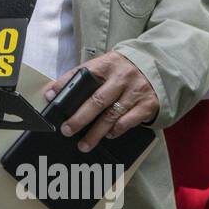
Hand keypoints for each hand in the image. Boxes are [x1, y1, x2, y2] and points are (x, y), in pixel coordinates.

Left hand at [44, 51, 158, 153]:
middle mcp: (122, 77)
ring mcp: (136, 91)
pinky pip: (129, 121)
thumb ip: (83, 76)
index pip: (83, 74)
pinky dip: (117, 130)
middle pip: (97, 100)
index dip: (66, 85)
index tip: (51, 97)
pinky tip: (108, 134)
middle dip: (80, 118)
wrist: (157, 66)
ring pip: (112, 116)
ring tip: (84, 144)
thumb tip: (54, 91)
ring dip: (96, 133)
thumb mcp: (105, 65)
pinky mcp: (148, 104)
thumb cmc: (123, 69)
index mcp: (108, 64)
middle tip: (67, 130)